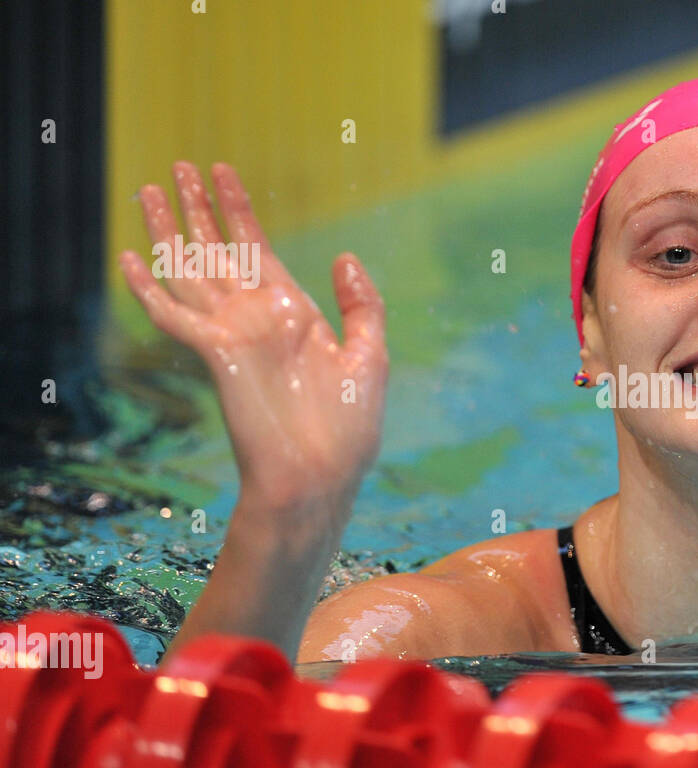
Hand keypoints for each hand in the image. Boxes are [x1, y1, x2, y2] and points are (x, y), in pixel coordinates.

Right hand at [119, 162, 388, 507]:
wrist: (322, 475)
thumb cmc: (349, 429)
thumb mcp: (370, 356)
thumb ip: (362, 306)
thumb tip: (345, 258)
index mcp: (293, 314)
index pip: (257, 250)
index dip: (239, 211)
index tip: (224, 173)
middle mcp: (256, 318)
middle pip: (218, 251)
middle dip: (199, 208)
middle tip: (180, 164)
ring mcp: (232, 334)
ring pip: (190, 270)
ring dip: (169, 231)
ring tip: (148, 189)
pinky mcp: (216, 353)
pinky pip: (173, 315)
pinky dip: (148, 289)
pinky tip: (128, 260)